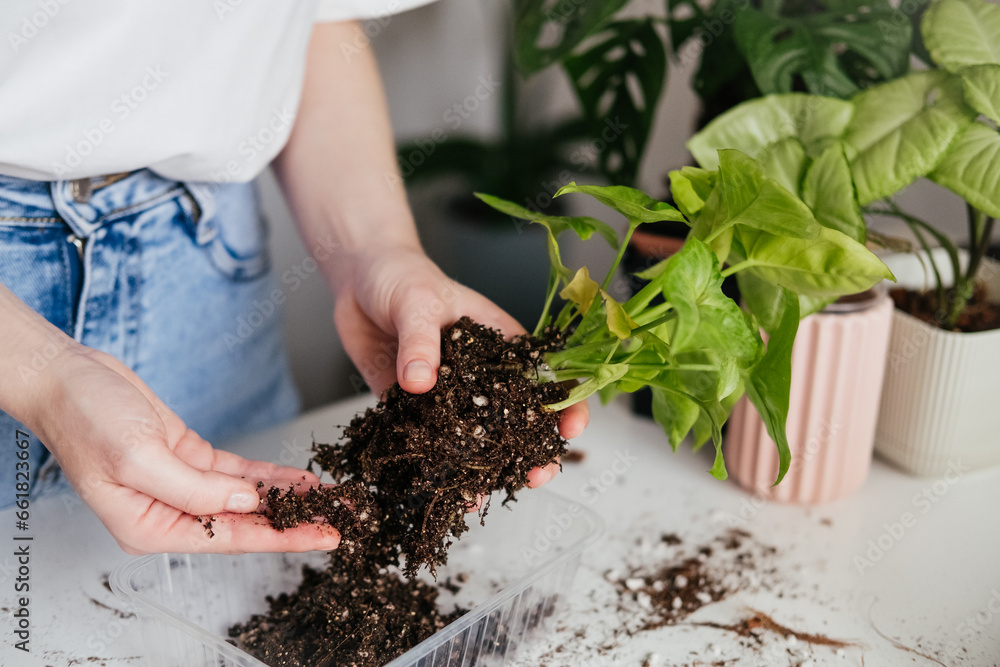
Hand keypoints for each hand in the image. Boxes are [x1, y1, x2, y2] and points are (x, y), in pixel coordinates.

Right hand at [32, 347, 339, 554]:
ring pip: (246, 498)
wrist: (68, 378)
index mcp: (150, 527)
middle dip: (293, 522)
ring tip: (328, 498)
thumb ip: (196, 490)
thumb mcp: (139, 459)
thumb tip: (247, 505)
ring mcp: (181, 485)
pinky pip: (237, 473)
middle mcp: (168, 512)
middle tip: (338, 519)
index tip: (322, 538)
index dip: (283, 539)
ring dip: (287, 497)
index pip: (232, 540)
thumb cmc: (86, 420)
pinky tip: (298, 478)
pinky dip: (268, 474)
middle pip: (245, 523)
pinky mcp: (189, 458)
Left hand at [332, 244, 588, 488]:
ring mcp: (448, 396)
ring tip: (478, 495)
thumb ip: (422, 341)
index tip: (570, 430)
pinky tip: (432, 488)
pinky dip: (431, 467)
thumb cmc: (401, 276)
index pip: (546, 377)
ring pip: (473, 440)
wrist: (357, 278)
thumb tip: (421, 383)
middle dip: (530, 451)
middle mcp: (481, 376)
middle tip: (533, 477)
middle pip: (516, 420)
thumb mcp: (418, 301)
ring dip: (480, 470)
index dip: (567, 405)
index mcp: (501, 344)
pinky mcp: (411, 408)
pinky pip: (425, 443)